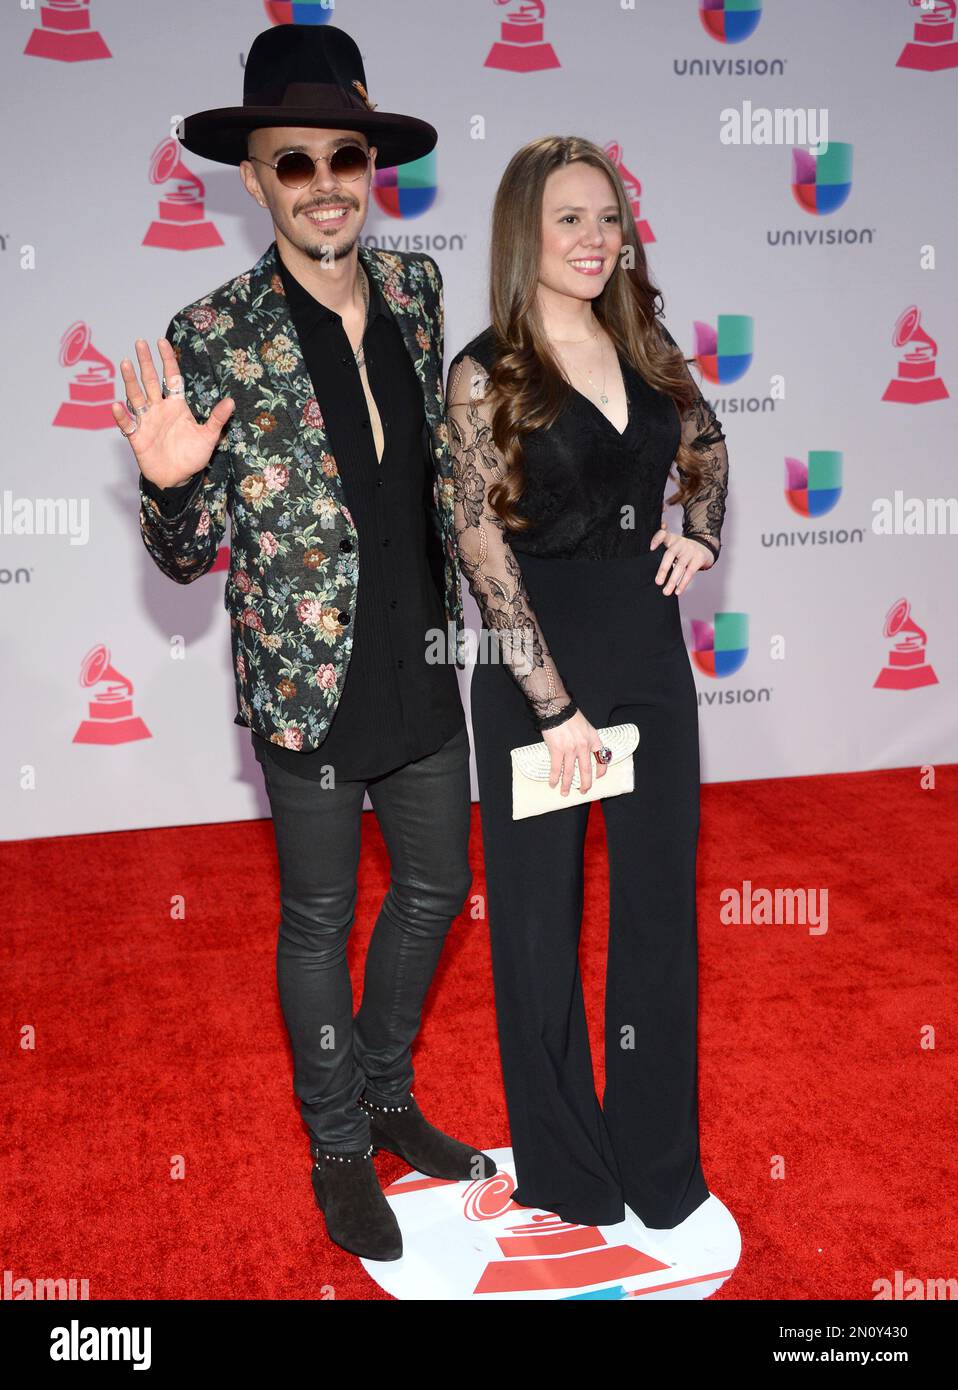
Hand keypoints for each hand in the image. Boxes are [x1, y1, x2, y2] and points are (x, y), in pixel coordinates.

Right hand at [112, 337, 234, 489]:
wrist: (177, 478)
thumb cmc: (192, 457)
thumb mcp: (208, 437)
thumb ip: (217, 419)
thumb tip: (231, 401)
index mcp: (177, 406)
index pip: (171, 377)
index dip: (167, 360)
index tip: (162, 341)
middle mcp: (159, 409)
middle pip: (151, 381)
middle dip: (146, 362)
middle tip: (140, 342)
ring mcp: (147, 421)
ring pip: (137, 396)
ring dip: (131, 381)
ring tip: (126, 363)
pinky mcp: (136, 436)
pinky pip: (127, 423)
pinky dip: (122, 416)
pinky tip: (118, 405)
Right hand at [540, 710, 609, 796]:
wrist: (556, 708)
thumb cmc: (569, 716)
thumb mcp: (585, 726)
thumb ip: (586, 739)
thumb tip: (582, 753)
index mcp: (593, 739)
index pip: (602, 758)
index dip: (601, 770)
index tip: (598, 778)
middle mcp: (584, 746)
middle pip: (586, 770)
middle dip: (585, 783)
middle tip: (583, 791)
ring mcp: (571, 749)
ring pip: (570, 772)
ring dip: (567, 785)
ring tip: (565, 793)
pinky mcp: (557, 750)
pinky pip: (557, 768)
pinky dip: (554, 778)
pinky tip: (553, 784)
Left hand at [649, 528, 713, 595]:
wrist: (706, 548)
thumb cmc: (684, 551)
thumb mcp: (675, 546)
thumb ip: (664, 553)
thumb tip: (654, 570)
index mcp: (673, 539)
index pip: (664, 535)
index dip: (657, 539)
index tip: (651, 548)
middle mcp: (681, 543)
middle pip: (670, 554)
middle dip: (663, 569)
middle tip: (658, 582)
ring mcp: (691, 550)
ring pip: (680, 566)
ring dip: (672, 580)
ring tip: (666, 592)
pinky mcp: (699, 558)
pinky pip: (690, 572)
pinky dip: (683, 583)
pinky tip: (678, 591)